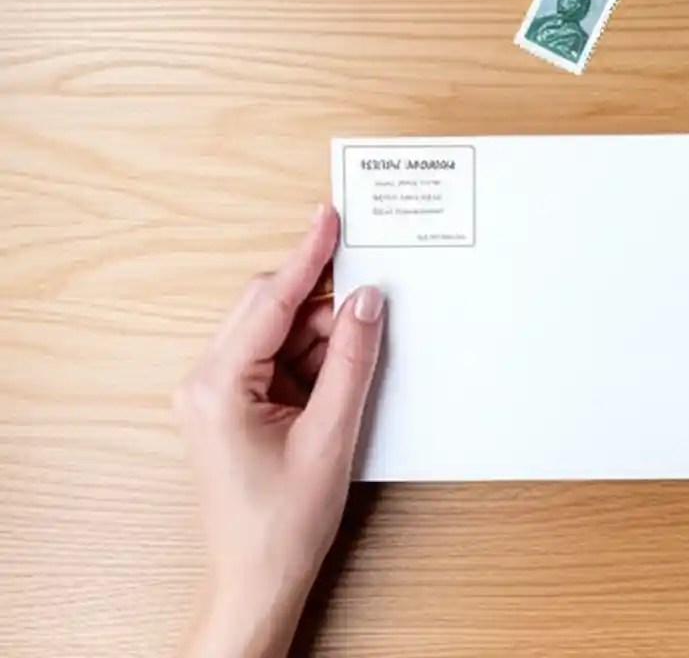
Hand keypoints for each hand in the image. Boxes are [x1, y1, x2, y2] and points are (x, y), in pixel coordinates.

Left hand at [174, 205, 384, 657]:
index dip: (306, 256)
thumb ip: (351, 361)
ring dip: (321, 337)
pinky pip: (278, 363)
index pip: (269, 301)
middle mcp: (206, 383)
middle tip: (372, 289)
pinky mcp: (233, 408)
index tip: (328, 217)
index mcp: (218, 386)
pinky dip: (313, 362)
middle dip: (323, 302)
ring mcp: (217, 396)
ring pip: (278, 336)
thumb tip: (366, 303)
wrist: (258, 580)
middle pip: (271, 312)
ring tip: (363, 352)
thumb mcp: (330, 436)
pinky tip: (343, 373)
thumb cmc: (282, 524)